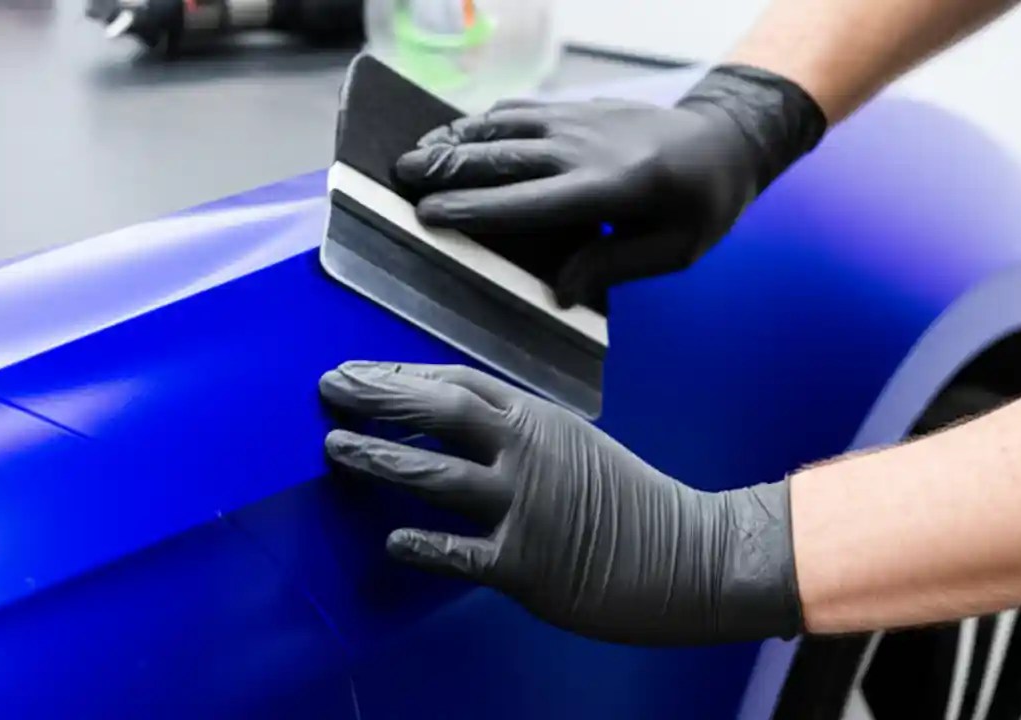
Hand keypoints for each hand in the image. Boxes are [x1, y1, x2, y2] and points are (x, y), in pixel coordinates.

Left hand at [319, 361, 802, 645]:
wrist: (692, 554)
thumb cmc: (630, 498)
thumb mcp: (573, 442)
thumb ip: (515, 430)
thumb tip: (448, 422)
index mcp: (539, 418)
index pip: (457, 382)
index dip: (399, 374)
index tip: (354, 371)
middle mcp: (528, 453)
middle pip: (440, 413)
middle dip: (378, 398)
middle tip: (328, 391)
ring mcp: (527, 507)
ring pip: (438, 476)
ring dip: (381, 459)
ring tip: (334, 448)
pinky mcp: (528, 564)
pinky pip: (462, 553)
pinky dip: (424, 545)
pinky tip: (390, 541)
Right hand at [394, 65, 825, 307]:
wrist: (728, 139)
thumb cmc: (702, 206)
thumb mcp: (673, 252)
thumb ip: (613, 264)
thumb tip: (558, 292)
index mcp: (614, 188)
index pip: (529, 201)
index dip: (474, 209)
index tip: (429, 217)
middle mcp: (589, 146)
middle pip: (504, 154)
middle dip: (447, 166)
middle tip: (398, 178)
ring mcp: (580, 120)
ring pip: (504, 123)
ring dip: (455, 137)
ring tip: (413, 153)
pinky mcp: (577, 108)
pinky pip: (519, 109)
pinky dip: (480, 120)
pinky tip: (455, 133)